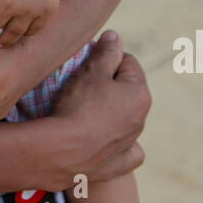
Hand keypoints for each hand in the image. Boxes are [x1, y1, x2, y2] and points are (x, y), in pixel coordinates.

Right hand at [45, 30, 149, 187]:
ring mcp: (129, 144)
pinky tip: (104, 142)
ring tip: (81, 113)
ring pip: (122, 120)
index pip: (127, 63)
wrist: (61, 152)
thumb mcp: (91, 71)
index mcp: (140, 94)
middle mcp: (141, 120)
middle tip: (80, 87)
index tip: (88, 64)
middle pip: (125, 92)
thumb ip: (106, 52)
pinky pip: (124, 152)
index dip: (106, 59)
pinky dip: (116, 146)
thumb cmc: (77, 105)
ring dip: (108, 113)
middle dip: (108, 86)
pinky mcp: (117, 165)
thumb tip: (115, 37)